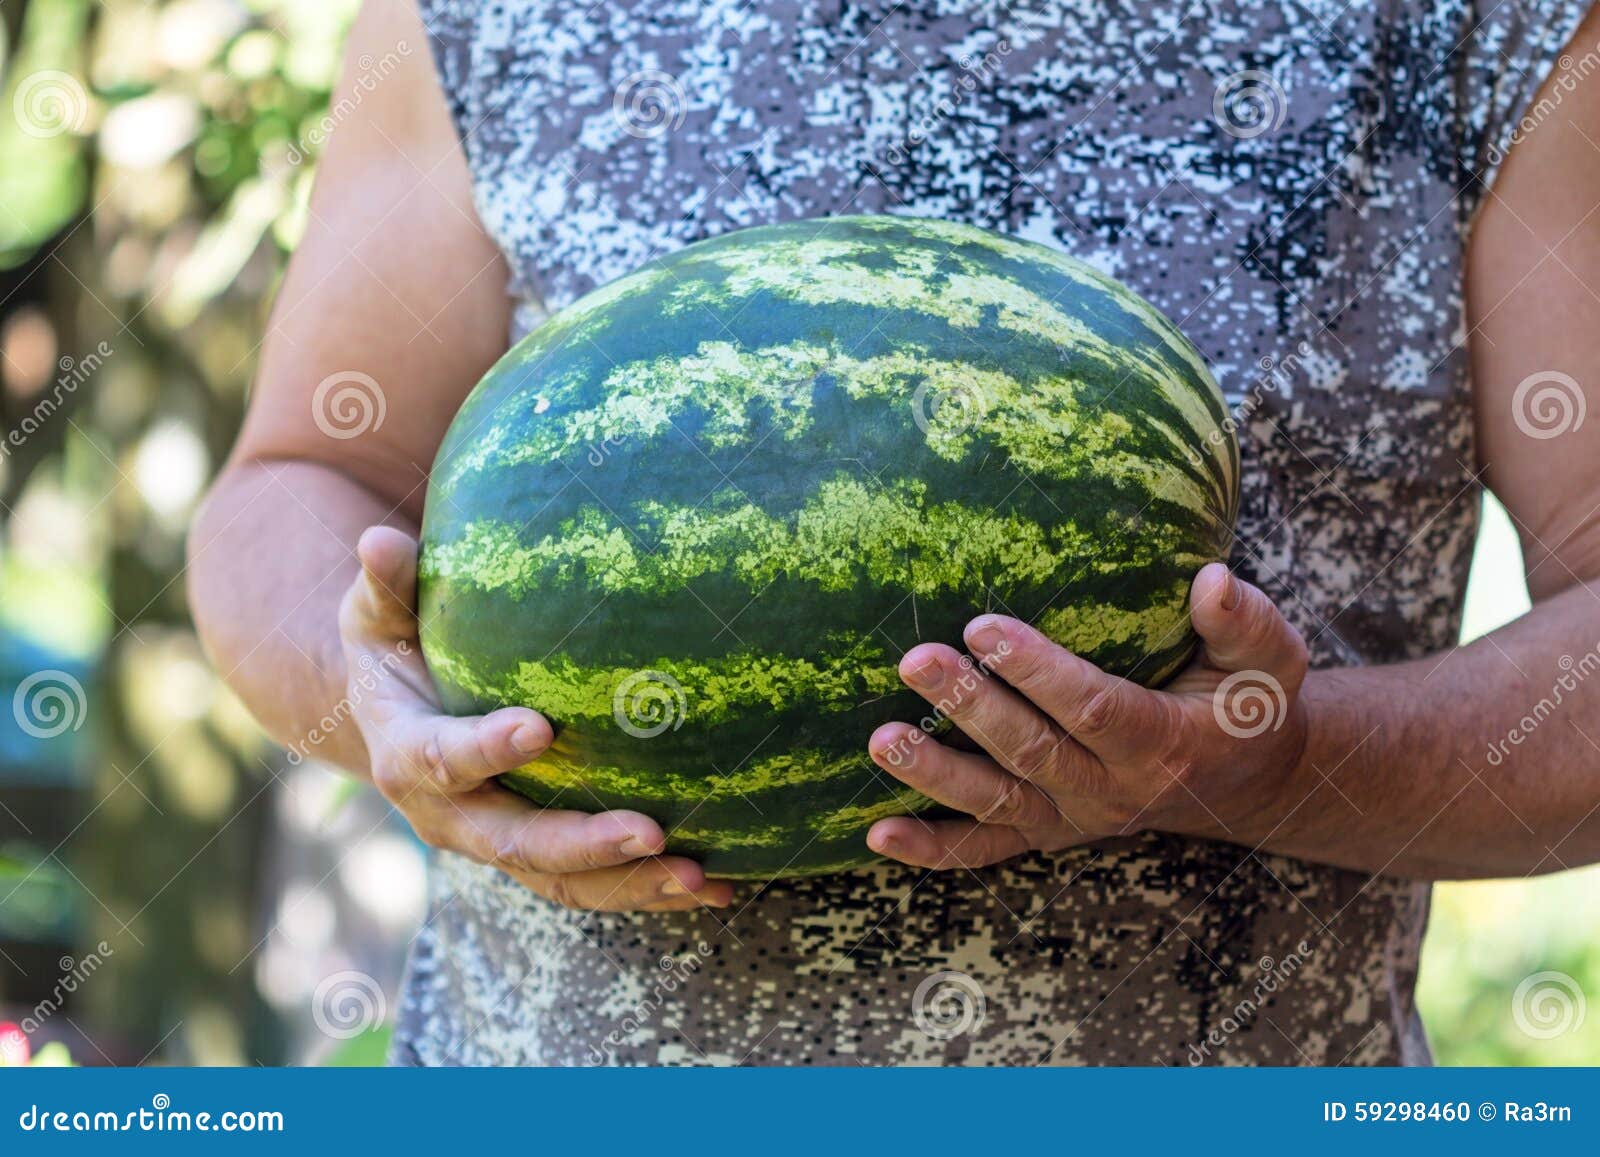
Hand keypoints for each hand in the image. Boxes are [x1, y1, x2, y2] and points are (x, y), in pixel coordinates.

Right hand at [337, 526, 731, 910]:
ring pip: (562, 880)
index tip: (539, 729)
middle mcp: (450, 816)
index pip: (442, 758)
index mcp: (407, 755)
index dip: (486, 748)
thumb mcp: (377, 616)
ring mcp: (496, 844)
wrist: (394, 720)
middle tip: (651, 830)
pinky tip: (715, 888)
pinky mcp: (537, 857)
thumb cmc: (395, 650)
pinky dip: (649, 888)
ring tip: (699, 877)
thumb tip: (379, 537)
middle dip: (583, 844)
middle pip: (515, 844)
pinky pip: (592, 883)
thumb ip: (385, 585)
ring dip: (631, 884)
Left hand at [864, 563, 1309, 867]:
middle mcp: (1113, 789)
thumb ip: (1244, 621)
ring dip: (934, 775)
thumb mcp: (1267, 662)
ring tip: (880, 740)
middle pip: (1031, 753)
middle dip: (970, 708)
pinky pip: (986, 850)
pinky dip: (932, 849)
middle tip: (916, 661)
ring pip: (996, 804)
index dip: (1038, 671)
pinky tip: (877, 834)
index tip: (984, 626)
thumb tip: (1212, 578)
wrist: (1243, 784)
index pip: (1094, 708)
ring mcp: (1072, 817)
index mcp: (1163, 742)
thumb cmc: (1246, 705)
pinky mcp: (1045, 832)